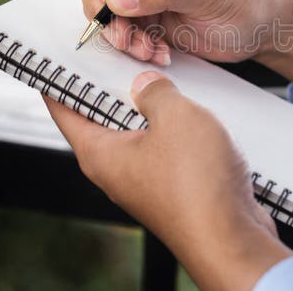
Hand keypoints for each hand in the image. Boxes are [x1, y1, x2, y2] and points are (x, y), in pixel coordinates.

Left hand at [44, 71, 292, 290]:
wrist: (233, 239)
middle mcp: (116, 171)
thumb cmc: (197, 182)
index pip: (63, 108)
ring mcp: (145, 182)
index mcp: (99, 154)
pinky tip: (194, 110)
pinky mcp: (173, 190)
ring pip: (138, 133)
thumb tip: (146, 83)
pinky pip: (166, 149)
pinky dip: (174, 128)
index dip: (60, 77)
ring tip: (166, 76)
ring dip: (150, 107)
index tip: (62, 52)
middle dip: (112, 85)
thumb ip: (155, 91)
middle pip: (101, 118)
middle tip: (123, 52)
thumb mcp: (175, 116)